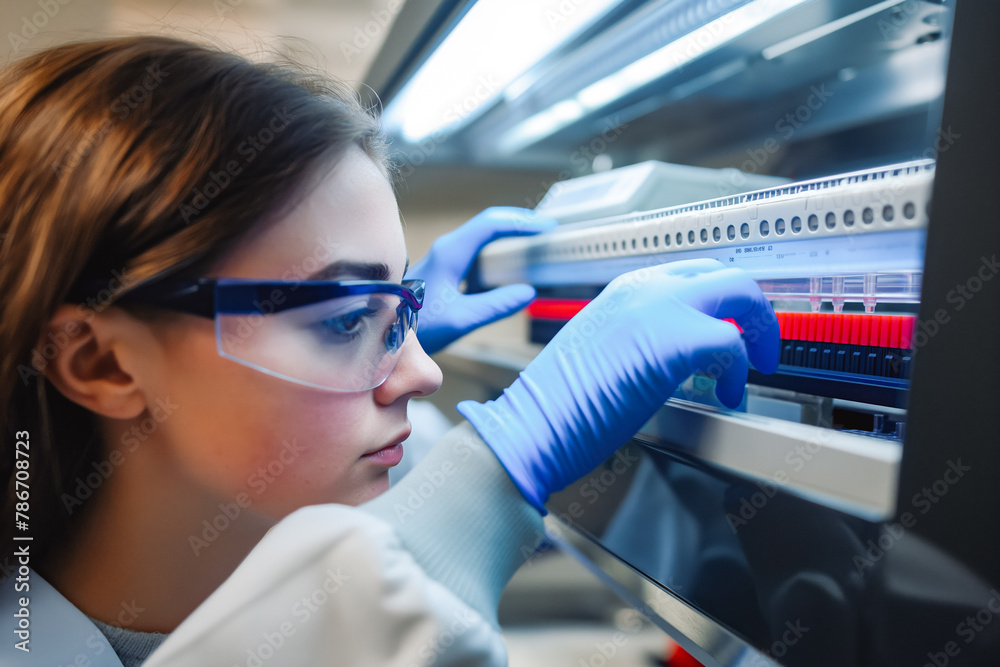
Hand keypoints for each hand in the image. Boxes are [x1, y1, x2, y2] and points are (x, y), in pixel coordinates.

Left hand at [406, 207, 557, 354]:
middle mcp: (447, 249)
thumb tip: (528, 293)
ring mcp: (444, 258)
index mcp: (451, 252)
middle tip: (547, 230)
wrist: (381, 333)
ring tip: (534, 243)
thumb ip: (495, 305)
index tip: (547, 227)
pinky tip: (508, 269)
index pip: (491, 224)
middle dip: (519, 223)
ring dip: (507, 237)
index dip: (522, 223)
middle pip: (488, 224)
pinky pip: (475, 254)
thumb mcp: (461, 319)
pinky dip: (496, 254)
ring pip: (481, 238)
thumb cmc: (416, 326)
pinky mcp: (443, 271)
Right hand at [456, 259, 779, 512]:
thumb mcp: (599, 349)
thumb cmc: (558, 404)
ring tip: (754, 369)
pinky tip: (728, 396)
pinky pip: (733, 343)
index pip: (691, 273)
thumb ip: (637, 337)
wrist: (533, 425)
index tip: (736, 323)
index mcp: (623, 288)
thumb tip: (670, 355)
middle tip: (760, 343)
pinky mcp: (675, 340)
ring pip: (739, 291)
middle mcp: (643, 287)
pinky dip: (739, 372)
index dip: (722, 299)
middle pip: (723, 273)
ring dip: (757, 331)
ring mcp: (659, 307)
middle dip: (752, 308)